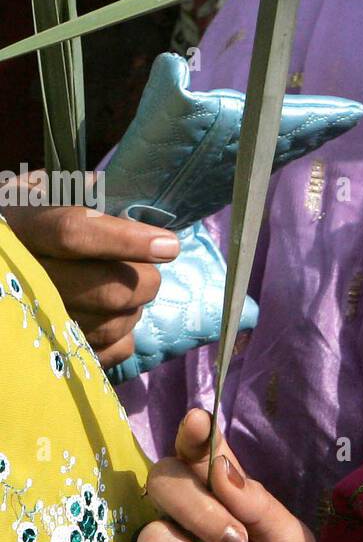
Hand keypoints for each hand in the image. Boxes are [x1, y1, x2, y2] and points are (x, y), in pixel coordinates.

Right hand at [4, 182, 179, 368]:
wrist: (8, 259)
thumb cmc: (32, 218)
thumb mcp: (46, 190)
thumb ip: (83, 190)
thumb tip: (126, 203)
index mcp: (25, 228)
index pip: (74, 234)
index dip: (127, 241)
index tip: (169, 245)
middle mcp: (28, 279)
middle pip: (107, 290)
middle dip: (145, 280)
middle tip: (152, 268)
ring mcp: (41, 321)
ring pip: (113, 324)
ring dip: (134, 306)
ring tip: (126, 287)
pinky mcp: (59, 351)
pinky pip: (113, 350)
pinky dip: (124, 333)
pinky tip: (113, 314)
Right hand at [129, 409, 327, 541]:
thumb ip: (260, 507)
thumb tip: (221, 466)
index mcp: (226, 508)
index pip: (197, 460)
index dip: (192, 437)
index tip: (199, 422)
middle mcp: (189, 531)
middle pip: (160, 484)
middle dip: (198, 508)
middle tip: (236, 541)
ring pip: (150, 539)